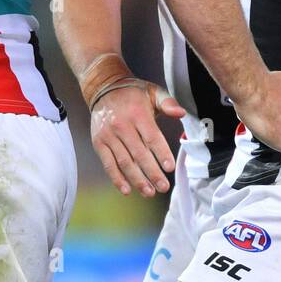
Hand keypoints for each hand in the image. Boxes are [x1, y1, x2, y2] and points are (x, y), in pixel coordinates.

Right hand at [91, 80, 186, 196]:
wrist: (103, 88)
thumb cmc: (134, 93)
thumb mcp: (153, 92)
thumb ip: (168, 103)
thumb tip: (181, 113)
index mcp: (138, 113)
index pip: (152, 137)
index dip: (161, 153)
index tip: (170, 168)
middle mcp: (122, 125)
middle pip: (139, 154)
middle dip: (152, 173)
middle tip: (163, 187)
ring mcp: (108, 135)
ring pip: (124, 162)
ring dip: (137, 180)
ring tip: (149, 192)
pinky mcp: (99, 143)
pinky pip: (108, 164)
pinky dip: (117, 178)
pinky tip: (127, 190)